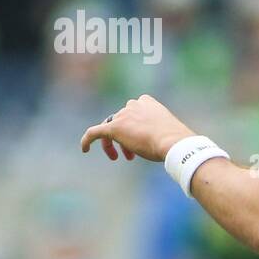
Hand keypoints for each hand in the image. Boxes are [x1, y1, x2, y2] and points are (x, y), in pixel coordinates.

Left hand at [79, 95, 195, 162]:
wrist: (173, 142)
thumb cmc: (174, 139)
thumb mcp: (167, 131)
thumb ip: (158, 131)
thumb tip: (161, 142)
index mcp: (146, 101)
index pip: (132, 112)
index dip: (132, 128)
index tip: (139, 142)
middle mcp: (132, 105)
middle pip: (121, 121)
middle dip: (125, 138)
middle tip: (130, 156)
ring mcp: (123, 116)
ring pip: (110, 129)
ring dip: (114, 144)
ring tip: (119, 158)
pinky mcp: (113, 128)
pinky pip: (94, 132)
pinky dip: (87, 140)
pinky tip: (84, 149)